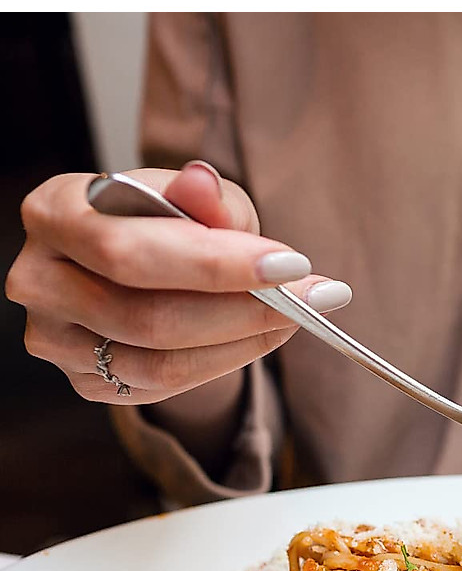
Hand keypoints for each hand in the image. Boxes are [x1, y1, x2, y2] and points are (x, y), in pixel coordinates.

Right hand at [6, 163, 351, 405]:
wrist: (147, 267)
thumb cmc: (165, 222)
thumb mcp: (196, 197)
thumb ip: (206, 197)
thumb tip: (202, 185)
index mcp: (55, 212)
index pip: (129, 250)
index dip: (215, 264)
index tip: (291, 264)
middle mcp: (40, 279)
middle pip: (147, 316)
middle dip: (244, 308)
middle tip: (312, 297)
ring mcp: (57, 338)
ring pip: (160, 361)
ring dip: (243, 341)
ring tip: (295, 315)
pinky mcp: (86, 381)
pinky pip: (165, 385)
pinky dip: (225, 362)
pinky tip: (260, 336)